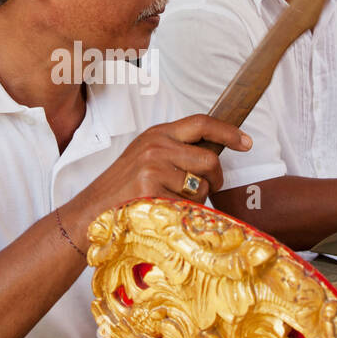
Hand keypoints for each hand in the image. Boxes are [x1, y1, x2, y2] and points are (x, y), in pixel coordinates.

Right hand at [63, 114, 252, 231]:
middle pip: (209, 159)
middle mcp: (156, 146)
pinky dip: (182, 215)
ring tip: (171, 203)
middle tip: (207, 190)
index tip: (246, 141)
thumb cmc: (122, 190)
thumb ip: (175, 152)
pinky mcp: (151, 189)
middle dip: (215, 179)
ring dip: (196, 200)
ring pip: (201, 186)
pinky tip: (162, 213)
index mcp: (157, 134)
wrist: (90, 212)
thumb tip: (213, 158)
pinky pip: (187, 205)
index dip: (228, 131)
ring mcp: (153, 167)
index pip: (201, 122)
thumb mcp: (146, 158)